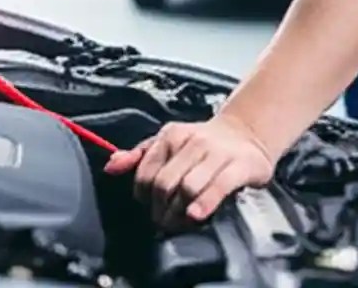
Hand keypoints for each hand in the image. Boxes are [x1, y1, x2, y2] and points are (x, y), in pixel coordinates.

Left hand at [103, 115, 274, 230]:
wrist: (246, 135)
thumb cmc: (203, 145)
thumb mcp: (168, 144)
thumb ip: (139, 156)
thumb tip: (111, 166)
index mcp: (170, 136)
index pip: (146, 170)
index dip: (142, 193)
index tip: (147, 205)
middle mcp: (193, 141)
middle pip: (164, 182)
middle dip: (160, 207)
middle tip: (162, 221)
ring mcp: (218, 153)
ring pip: (188, 186)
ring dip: (179, 211)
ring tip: (179, 223)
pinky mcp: (241, 166)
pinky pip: (219, 187)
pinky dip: (204, 204)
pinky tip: (195, 215)